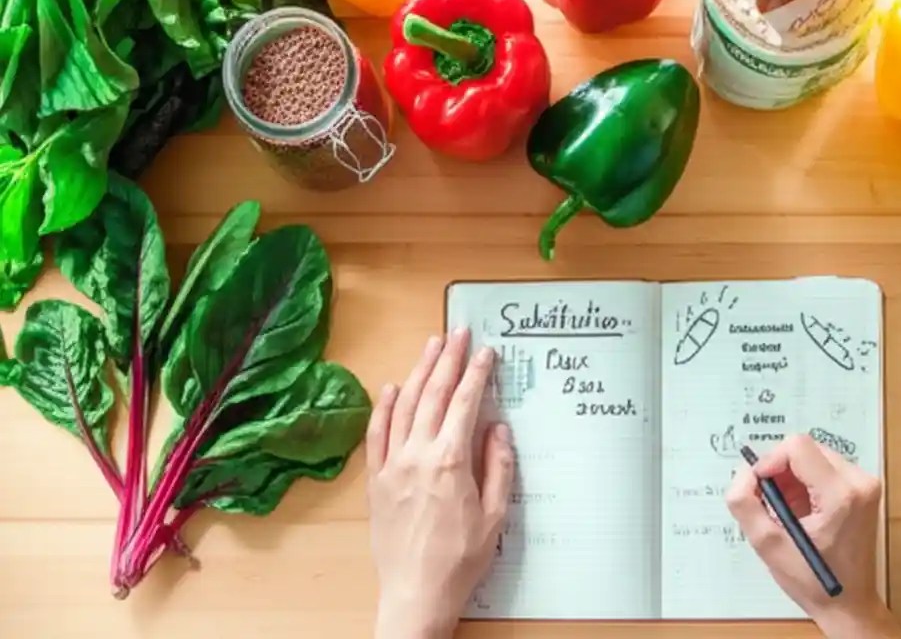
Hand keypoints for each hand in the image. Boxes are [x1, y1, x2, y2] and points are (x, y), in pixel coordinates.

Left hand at [366, 328, 514, 638]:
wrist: (416, 592)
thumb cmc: (460, 560)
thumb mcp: (495, 515)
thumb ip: (499, 467)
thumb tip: (497, 428)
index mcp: (451, 461)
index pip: (465, 403)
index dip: (477, 373)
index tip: (485, 352)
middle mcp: (418, 456)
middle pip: (433, 395)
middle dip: (448, 360)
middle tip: (458, 333)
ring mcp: (392, 466)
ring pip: (404, 406)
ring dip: (418, 372)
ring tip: (431, 347)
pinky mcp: (376, 481)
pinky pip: (377, 435)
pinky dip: (384, 407)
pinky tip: (392, 387)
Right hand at [726, 435, 900, 638]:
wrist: (849, 604)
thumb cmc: (812, 581)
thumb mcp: (768, 545)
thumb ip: (745, 503)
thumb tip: (743, 472)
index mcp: (841, 494)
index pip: (797, 447)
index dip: (770, 461)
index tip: (760, 488)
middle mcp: (859, 481)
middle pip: (806, 449)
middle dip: (781, 471)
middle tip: (771, 503)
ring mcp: (865, 484)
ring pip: (814, 456)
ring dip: (792, 478)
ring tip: (788, 512)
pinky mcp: (864, 489)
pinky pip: (825, 468)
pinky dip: (806, 483)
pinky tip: (802, 510)